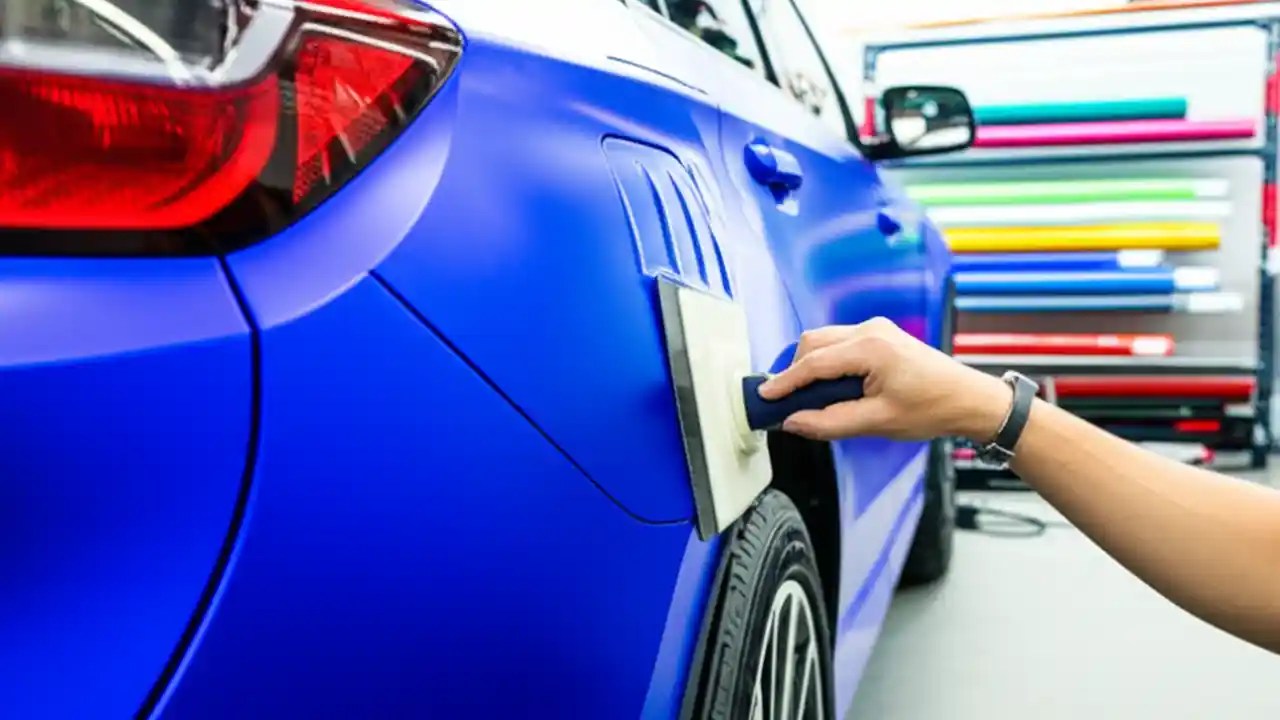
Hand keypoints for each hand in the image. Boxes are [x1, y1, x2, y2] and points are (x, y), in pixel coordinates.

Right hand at [757, 317, 1011, 441]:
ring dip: (810, 365)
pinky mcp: (880, 335)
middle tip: (784, 400)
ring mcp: (876, 329)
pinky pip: (840, 343)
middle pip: (813, 343)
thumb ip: (829, 422)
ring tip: (805, 397)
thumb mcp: (876, 422)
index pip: (813, 363)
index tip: (764, 396)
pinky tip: (828, 386)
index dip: (785, 381)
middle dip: (794, 370)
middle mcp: (870, 330)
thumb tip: (793, 422)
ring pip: (824, 340)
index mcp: (870, 348)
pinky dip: (826, 362)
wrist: (968, 398)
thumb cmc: (931, 409)